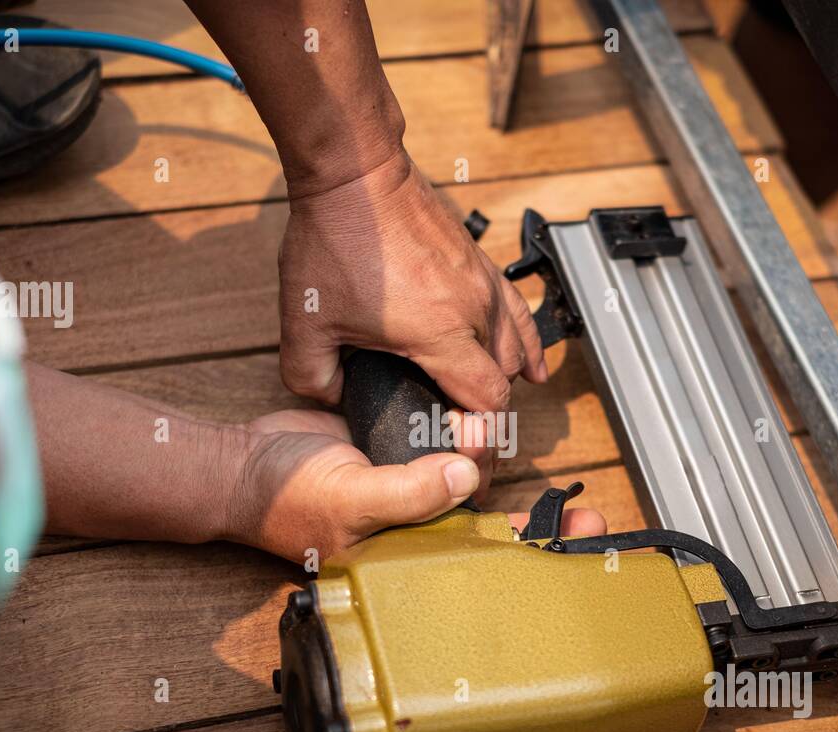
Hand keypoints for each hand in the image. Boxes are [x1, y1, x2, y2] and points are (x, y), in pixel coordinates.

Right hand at [225, 409, 603, 563]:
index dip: (532, 550)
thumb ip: (409, 493)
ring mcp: (410, 486)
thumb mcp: (350, 499)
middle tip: (593, 519)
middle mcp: (417, 523)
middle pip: (492, 524)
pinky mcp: (400, 449)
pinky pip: (445, 446)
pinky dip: (469, 437)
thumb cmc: (285, 499)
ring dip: (504, 468)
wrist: (244, 464)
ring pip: (474, 480)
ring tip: (535, 468)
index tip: (579, 536)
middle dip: (542, 524)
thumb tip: (466, 476)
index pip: (484, 556)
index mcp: (411, 550)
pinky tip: (490, 428)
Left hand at [277, 149, 546, 416]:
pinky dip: (529, 346)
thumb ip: (313, 378)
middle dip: (487, 414)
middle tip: (461, 435)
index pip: (487, 401)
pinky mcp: (482, 265)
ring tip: (484, 407)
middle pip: (504, 381)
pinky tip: (532, 366)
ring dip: (504, 382)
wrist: (355, 173)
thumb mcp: (304, 324)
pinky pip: (521, 314)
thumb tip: (332, 401)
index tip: (465, 452)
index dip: (481, 435)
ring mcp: (483, 284)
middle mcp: (474, 310)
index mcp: (440, 332)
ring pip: (516, 350)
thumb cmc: (335, 240)